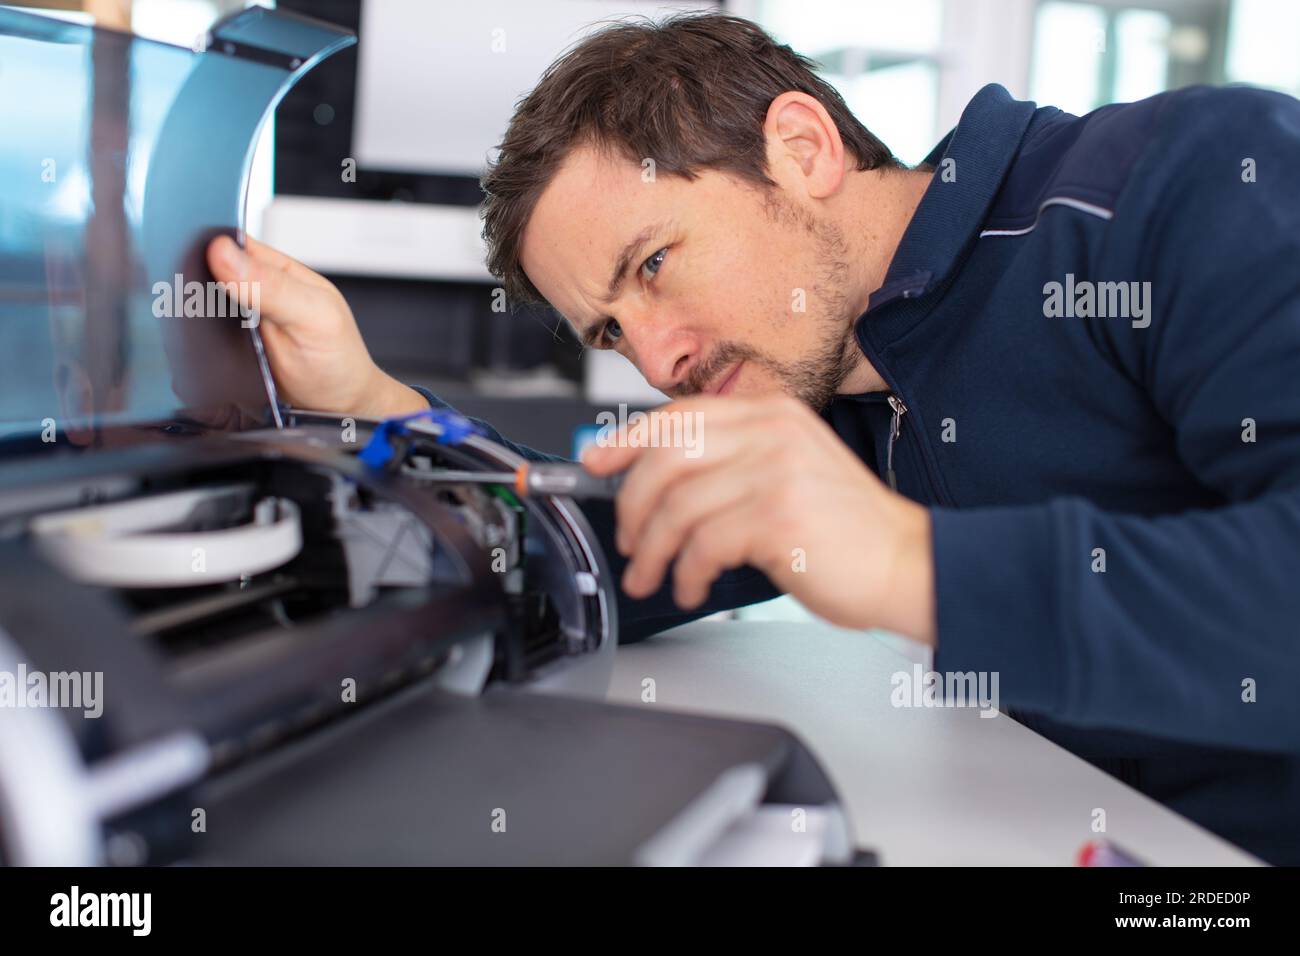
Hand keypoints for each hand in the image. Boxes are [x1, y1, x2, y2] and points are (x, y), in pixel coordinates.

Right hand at [206, 236, 427, 417]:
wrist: (339, 410)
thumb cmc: (338, 361)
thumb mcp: (314, 318)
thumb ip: (274, 287)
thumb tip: (223, 252)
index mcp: (274, 270)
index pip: (227, 242)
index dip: (203, 245)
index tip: (185, 257)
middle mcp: (250, 293)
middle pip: (203, 275)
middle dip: (187, 283)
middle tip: (184, 300)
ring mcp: (234, 324)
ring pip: (194, 310)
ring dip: (184, 317)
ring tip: (186, 327)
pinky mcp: (223, 354)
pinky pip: (195, 344)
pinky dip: (188, 347)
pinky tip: (189, 352)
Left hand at [582, 394, 935, 643]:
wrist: (906, 562)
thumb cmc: (844, 528)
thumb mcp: (786, 472)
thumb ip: (731, 463)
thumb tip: (656, 480)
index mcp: (770, 413)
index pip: (677, 416)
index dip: (626, 440)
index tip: (596, 463)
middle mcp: (770, 432)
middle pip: (665, 457)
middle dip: (632, 505)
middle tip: (628, 540)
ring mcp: (774, 471)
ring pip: (677, 506)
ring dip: (652, 550)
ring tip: (651, 576)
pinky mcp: (777, 516)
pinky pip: (702, 544)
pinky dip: (685, 572)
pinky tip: (691, 587)